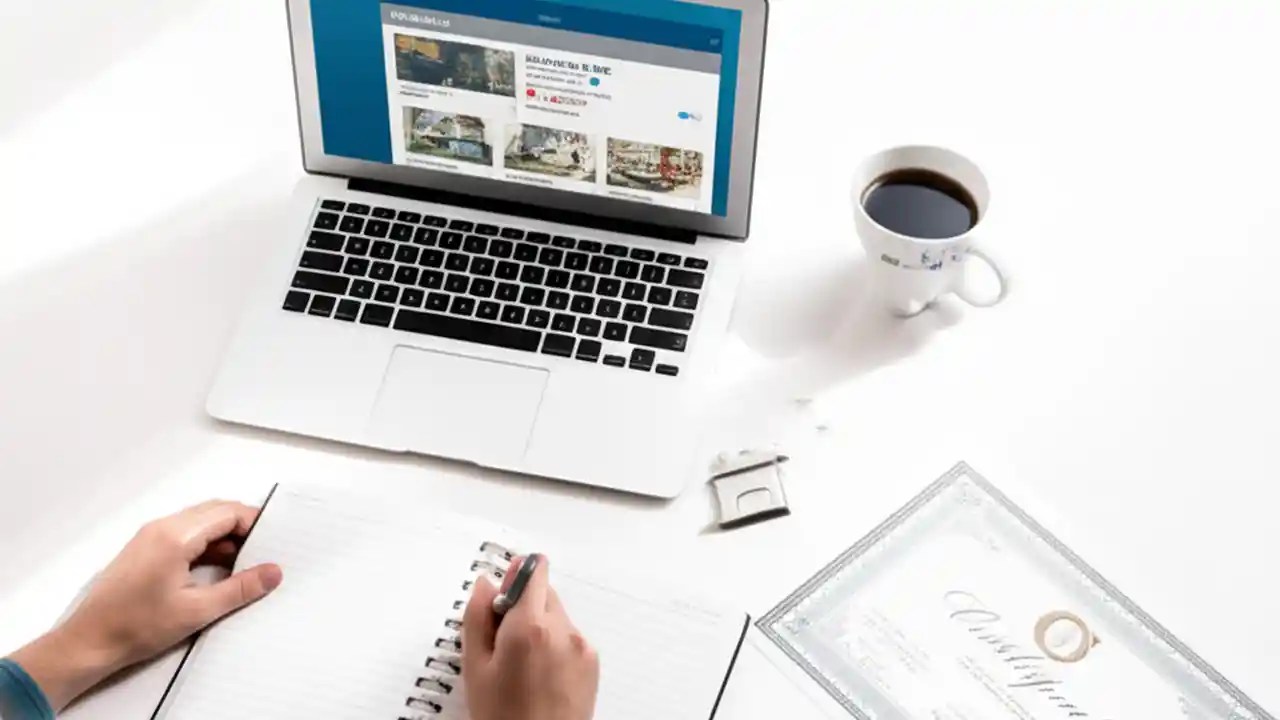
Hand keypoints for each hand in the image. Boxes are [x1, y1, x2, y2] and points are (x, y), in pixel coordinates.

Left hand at [8, 500, 282, 710]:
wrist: (88, 642)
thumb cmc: (135, 626)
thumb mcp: (197, 610)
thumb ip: (240, 588)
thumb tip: (272, 572)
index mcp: (175, 536)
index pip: (226, 513)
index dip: (254, 523)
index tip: (273, 541)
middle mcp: (161, 528)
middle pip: (213, 512)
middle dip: (242, 528)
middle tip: (263, 552)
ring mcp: (150, 536)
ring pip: (199, 522)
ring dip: (224, 537)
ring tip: (243, 565)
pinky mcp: (145, 549)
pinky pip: (184, 534)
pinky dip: (205, 544)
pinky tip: (215, 569)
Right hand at [463, 556, 598, 719]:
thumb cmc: (504, 719)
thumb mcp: (475, 668)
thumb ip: (477, 617)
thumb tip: (485, 585)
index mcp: (530, 627)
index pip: (534, 570)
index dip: (516, 576)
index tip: (503, 594)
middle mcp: (563, 631)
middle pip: (544, 593)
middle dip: (524, 607)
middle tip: (503, 641)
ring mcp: (582, 647)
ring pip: (558, 617)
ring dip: (540, 628)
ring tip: (522, 665)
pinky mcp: (592, 662)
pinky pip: (571, 638)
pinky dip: (556, 647)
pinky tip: (539, 675)